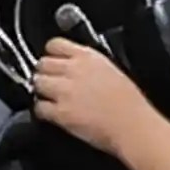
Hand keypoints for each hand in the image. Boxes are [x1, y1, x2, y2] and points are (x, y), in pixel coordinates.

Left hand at [32, 38, 159, 157]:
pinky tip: (51, 113)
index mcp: (87, 56)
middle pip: (42, 63)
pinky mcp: (60, 112)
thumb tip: (73, 65)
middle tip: (50, 82)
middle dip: (44, 72)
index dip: (51, 54)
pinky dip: (42, 110)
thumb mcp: (111, 69)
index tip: (53, 61)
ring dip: (41, 90)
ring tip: (50, 98)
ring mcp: (64, 91)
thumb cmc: (130, 102)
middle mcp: (73, 70)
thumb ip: (88, 63)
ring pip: (37, 83)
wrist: (132, 125)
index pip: (54, 44)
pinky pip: (39, 107)